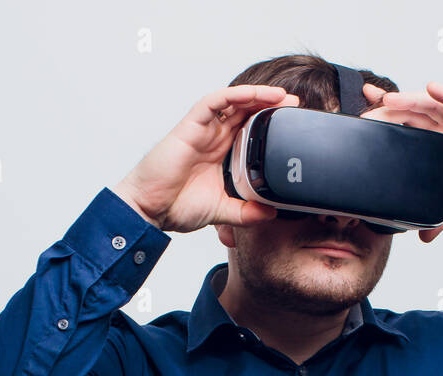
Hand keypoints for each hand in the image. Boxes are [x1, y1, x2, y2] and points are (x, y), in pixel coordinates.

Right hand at [111, 85, 299, 232]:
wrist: (148, 210)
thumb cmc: (175, 206)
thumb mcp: (221, 211)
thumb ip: (245, 211)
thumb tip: (269, 213)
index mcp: (221, 153)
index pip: (249, 129)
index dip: (269, 123)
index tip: (292, 124)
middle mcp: (213, 138)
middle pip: (245, 111)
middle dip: (270, 104)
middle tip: (294, 104)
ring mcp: (202, 130)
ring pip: (233, 101)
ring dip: (257, 95)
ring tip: (281, 95)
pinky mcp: (190, 126)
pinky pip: (213, 102)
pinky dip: (234, 95)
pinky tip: (252, 95)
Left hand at [360, 81, 442, 241]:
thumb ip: (440, 216)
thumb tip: (424, 237)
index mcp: (435, 140)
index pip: (403, 125)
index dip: (382, 119)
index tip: (357, 117)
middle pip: (409, 113)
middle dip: (386, 109)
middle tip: (364, 110)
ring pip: (429, 106)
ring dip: (408, 100)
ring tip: (388, 99)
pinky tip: (432, 87)